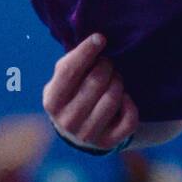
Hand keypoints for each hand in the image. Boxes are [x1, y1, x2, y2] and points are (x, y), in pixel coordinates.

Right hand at [42, 34, 138, 152]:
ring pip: (113, 98)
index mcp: (52, 102)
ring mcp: (88, 135)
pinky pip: (129, 117)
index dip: (86, 51)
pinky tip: (123, 98)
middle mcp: (67, 121)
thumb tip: (97, 39)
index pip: (69, 71)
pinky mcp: (108, 143)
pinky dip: (130, 102)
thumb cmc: (72, 94)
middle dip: (106, 66)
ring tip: (115, 78)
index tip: (100, 38)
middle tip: (108, 63)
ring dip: (118, 81)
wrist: (78, 130)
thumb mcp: (62, 79)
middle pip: (95, 82)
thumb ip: (73, 60)